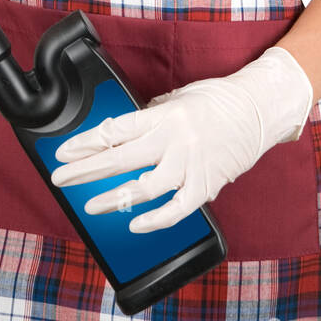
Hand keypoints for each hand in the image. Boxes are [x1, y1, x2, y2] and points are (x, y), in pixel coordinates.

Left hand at [49, 46, 313, 232]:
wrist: (259, 107)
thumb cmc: (218, 98)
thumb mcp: (178, 96)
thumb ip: (152, 114)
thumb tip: (125, 132)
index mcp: (164, 115)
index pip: (115, 131)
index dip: (85, 144)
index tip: (64, 152)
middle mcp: (174, 141)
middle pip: (120, 160)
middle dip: (85, 170)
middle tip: (61, 179)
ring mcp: (190, 165)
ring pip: (145, 189)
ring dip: (114, 198)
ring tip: (91, 205)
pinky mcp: (206, 186)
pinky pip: (176, 209)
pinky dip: (154, 220)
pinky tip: (134, 223)